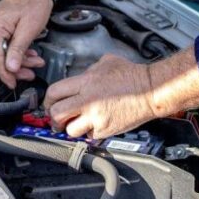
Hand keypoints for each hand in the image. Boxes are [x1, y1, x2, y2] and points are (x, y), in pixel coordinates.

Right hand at [0, 0, 49, 88]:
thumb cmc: (34, 2)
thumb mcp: (29, 29)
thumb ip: (18, 50)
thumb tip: (10, 68)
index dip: (4, 72)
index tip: (12, 83)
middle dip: (15, 68)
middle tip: (28, 75)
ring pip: (4, 52)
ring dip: (20, 60)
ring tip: (35, 63)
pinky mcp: (1, 27)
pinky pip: (7, 44)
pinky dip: (19, 52)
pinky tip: (31, 55)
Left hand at [43, 54, 157, 138]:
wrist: (151, 90)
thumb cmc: (132, 74)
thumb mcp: (105, 62)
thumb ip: (88, 71)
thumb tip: (79, 78)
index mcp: (86, 82)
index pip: (54, 92)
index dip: (47, 100)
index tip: (49, 103)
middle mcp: (88, 101)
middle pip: (57, 114)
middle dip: (53, 118)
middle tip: (56, 119)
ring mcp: (97, 117)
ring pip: (70, 130)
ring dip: (70, 128)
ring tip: (74, 124)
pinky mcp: (106, 129)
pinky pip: (89, 136)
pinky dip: (89, 133)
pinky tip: (93, 125)